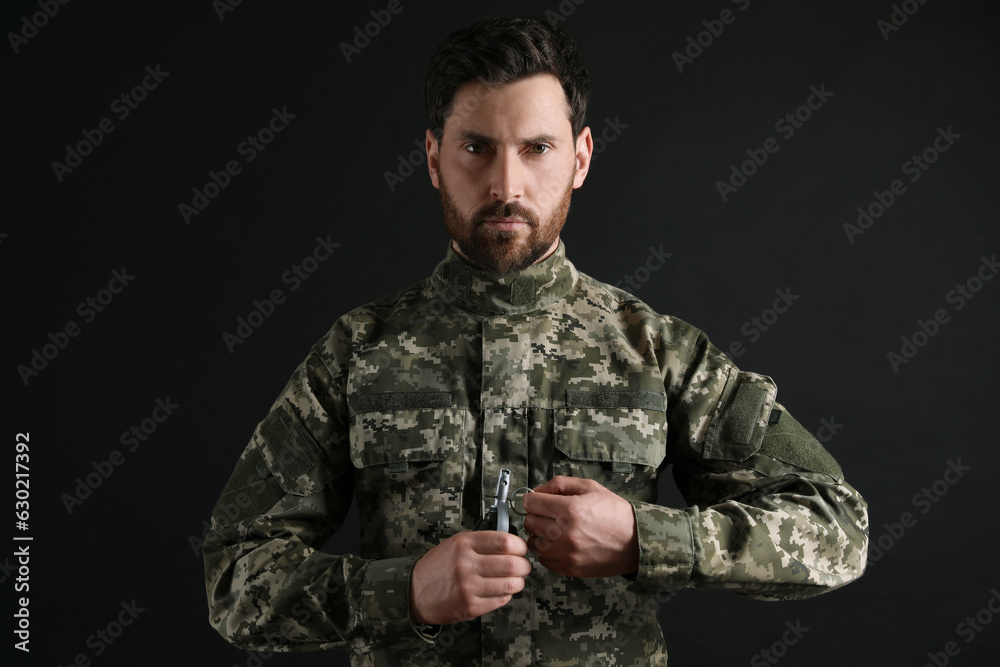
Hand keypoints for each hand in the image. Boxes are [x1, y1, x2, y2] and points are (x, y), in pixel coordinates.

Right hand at [410, 531, 530, 624]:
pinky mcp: (470, 606)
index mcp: (464, 544)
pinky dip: (506, 595)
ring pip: (510, 584)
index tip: (522, 549)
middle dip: (524, 566)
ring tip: (515, 579)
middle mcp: (466, 564)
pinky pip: (501, 600)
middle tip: (523, 566)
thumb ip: (482, 542)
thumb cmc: (438, 566)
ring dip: (518, 582)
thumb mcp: (456, 544)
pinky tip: (500, 590)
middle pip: (512, 564)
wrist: (415, 592)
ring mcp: (468, 587)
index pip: (504, 541)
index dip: (520, 546)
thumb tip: (512, 544)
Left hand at [522, 476, 638, 577]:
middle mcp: (565, 533)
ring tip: (555, 530)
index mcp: (570, 510)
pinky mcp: (569, 568)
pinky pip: (543, 560)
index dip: (534, 499)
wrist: (635, 541)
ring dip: (540, 535)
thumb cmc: (615, 513)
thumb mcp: (590, 487)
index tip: (540, 501)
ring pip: (533, 542)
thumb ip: (560, 484)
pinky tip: (560, 544)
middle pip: (529, 522)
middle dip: (537, 515)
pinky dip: (548, 551)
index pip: (531, 503)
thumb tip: (537, 491)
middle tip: (550, 514)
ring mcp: (566, 554)